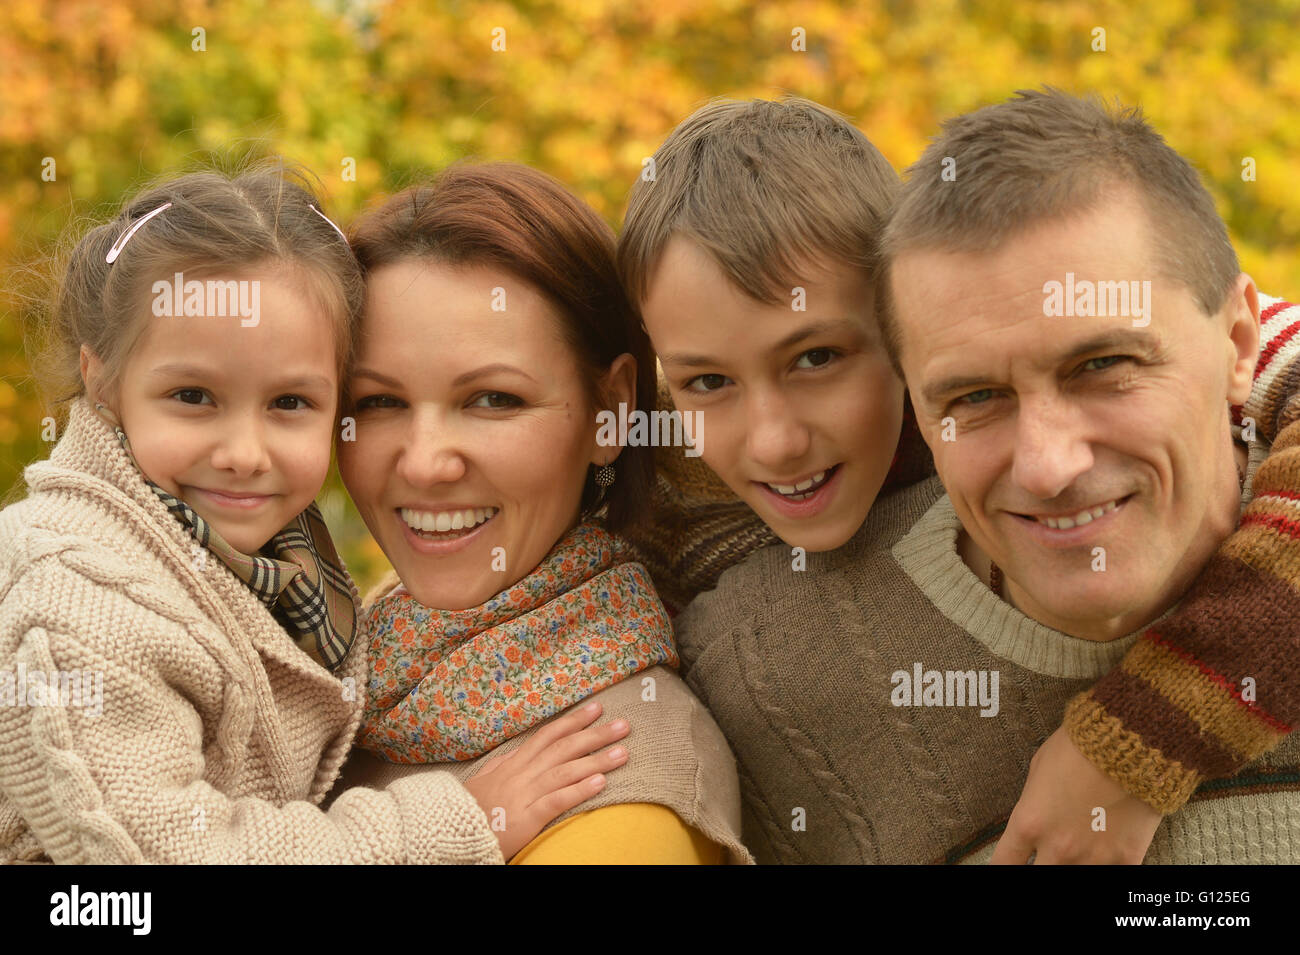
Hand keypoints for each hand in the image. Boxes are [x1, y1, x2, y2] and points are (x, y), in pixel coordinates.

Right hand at [463, 700, 629, 859]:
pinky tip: (601, 782)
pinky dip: (579, 790)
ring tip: (623, 752)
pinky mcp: (526, 818)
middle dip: (595, 734)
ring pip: (565, 771)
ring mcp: (524, 795)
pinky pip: (556, 801)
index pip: (548, 735)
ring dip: (596, 759)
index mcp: (513, 764)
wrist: (448, 833)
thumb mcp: (484, 781)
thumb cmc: (468, 809)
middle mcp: (521, 774)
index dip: (573, 720)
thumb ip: (501, 766)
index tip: (597, 708)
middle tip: (624, 725)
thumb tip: (515, 753)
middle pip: (563, 748)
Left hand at [991, 726, 1162, 863]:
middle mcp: (1058, 847)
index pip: (1004, 864)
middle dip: (1039, 869)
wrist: (1130, 742)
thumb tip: (1035, 820)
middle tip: (1048, 857)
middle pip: (1038, 878)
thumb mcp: (1039, 769)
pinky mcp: (1127, 858)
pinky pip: (1114, 878)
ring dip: (1074, 867)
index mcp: (1029, 823)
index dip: (1001, 869)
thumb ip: (1034, 803)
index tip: (1007, 866)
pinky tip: (1107, 854)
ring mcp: (1093, 857)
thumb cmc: (1080, 747)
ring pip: (1075, 880)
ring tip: (1080, 850)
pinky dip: (1108, 867)